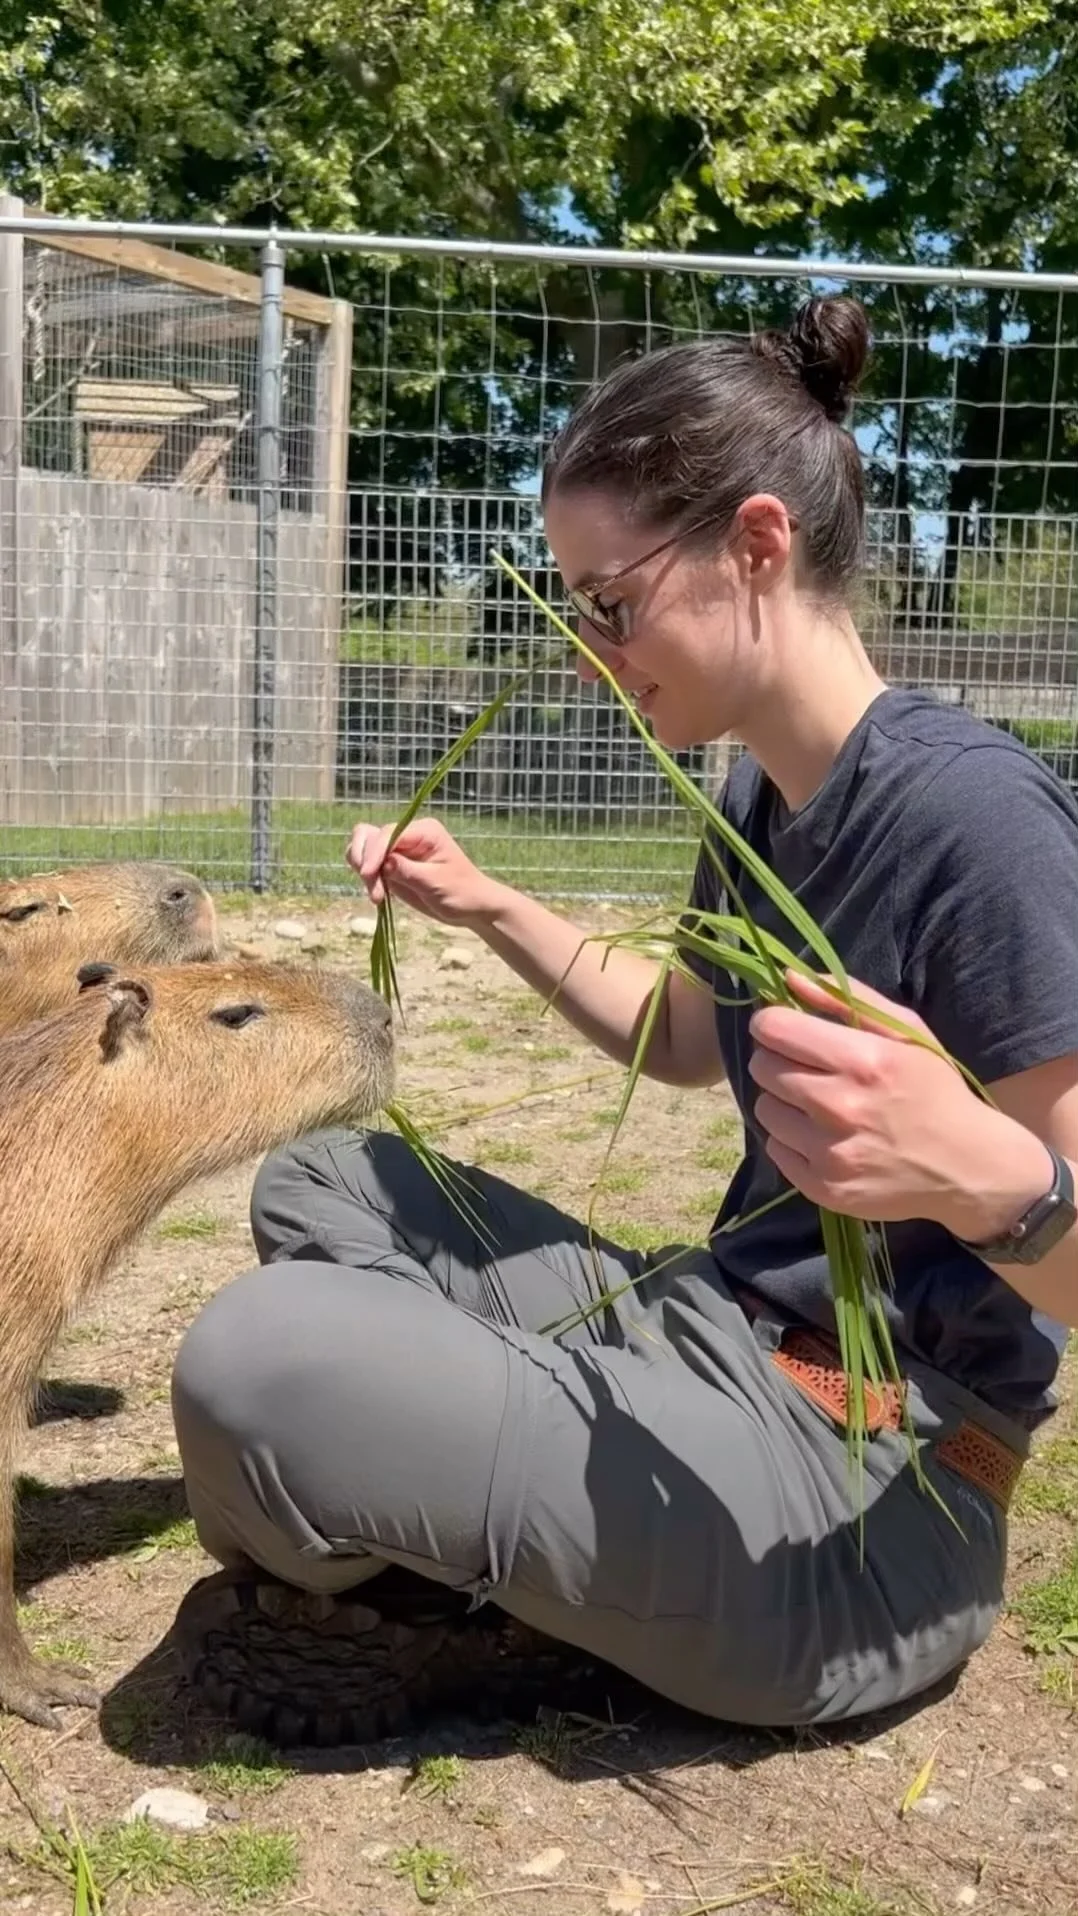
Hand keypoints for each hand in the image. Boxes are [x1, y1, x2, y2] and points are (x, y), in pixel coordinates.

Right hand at [346, 818, 498, 928]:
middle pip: (368, 836)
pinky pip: (368, 866)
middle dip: (366, 862)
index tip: (369, 875)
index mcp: (423, 831)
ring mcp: (397, 850)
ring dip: (364, 871)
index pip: (387, 834)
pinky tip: (379, 895)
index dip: (374, 853)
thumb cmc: (461, 892)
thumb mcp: (435, 882)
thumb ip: (407, 870)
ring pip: (363, 848)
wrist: (471, 907)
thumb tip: (383, 862)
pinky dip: (367, 878)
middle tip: (375, 892)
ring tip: (378, 896)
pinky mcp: (390, 866)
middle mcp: (407, 835)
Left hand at [748, 971, 1052, 1239]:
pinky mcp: (822, 1187)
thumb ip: (844, 998)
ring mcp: (829, 1152)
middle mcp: (840, 1106)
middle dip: (778, 1060)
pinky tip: (823, 1136)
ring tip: (816, 1103)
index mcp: (863, 1060)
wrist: (967, 1167)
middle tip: (806, 1067)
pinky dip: (791, 1139)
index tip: (785, 1028)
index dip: (772, 1023)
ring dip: (782, 1101)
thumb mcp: (904, 1032)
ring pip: (763, 1109)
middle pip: (762, 1067)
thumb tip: (788, 977)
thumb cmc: (935, 1090)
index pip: (774, 1029)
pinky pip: (775, 1149)